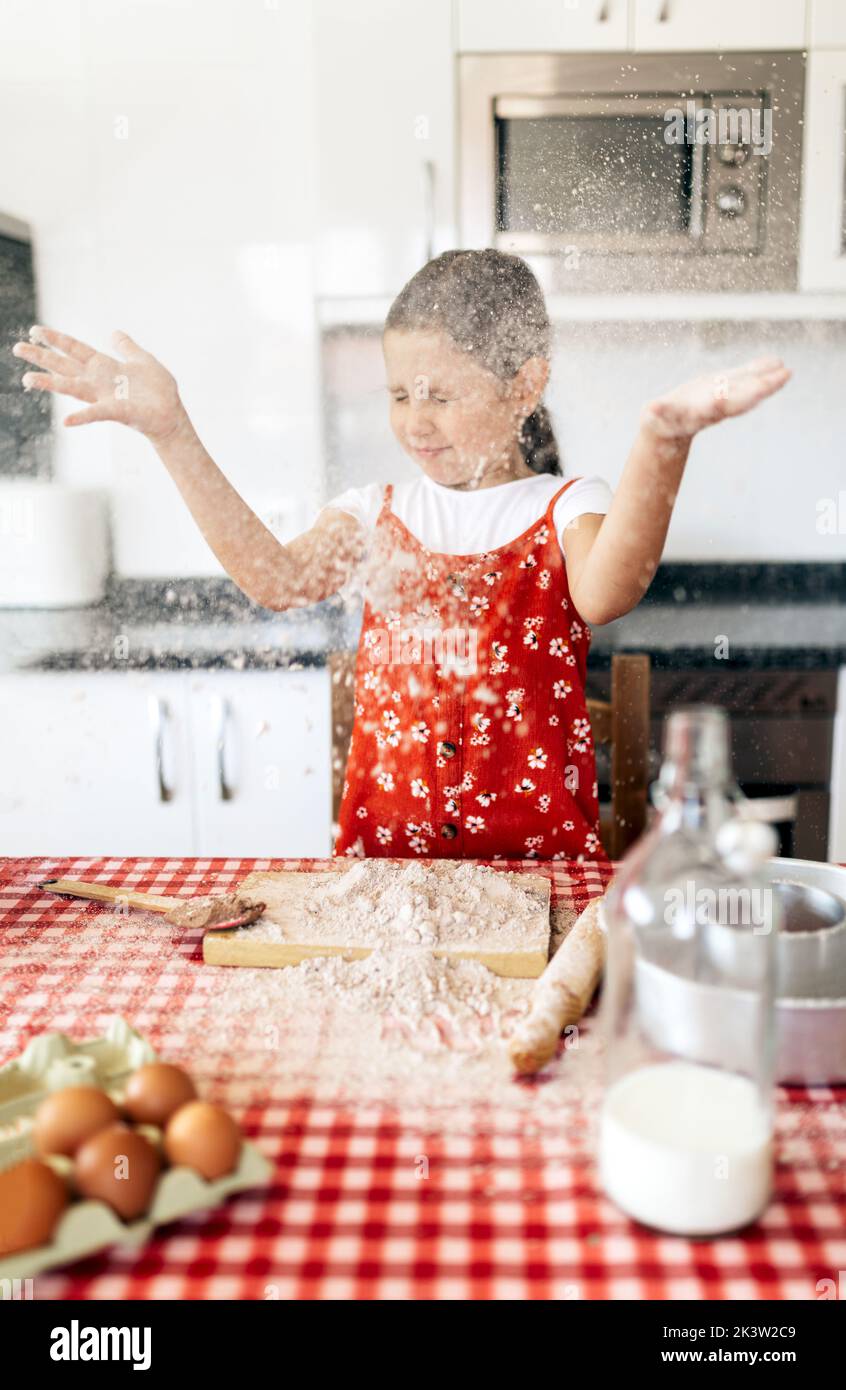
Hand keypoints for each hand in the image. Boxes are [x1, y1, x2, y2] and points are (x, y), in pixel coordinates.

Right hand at [12, 326, 188, 444]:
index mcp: (105, 367)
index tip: (35, 330)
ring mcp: (105, 398)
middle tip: (17, 348)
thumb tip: (114, 332)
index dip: (57, 340)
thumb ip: (127, 347)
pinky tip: (66, 421)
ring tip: (27, 379)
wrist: (172, 415)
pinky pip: (96, 414)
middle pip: (65, 367)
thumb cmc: (159, 391)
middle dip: (42, 357)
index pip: (75, 350)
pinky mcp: (116, 411)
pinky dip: (82, 417)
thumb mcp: (143, 360)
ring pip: (72, 388)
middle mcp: (99, 382)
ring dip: (50, 384)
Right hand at [641, 356, 790, 440]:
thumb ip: (657, 412)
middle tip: (785, 375)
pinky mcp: (725, 387)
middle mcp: (719, 406)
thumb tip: (652, 410)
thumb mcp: (656, 417)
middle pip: (744, 396)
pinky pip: (744, 378)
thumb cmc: (660, 422)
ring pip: (749, 388)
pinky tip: (775, 360)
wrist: (671, 427)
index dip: (740, 396)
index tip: (758, 391)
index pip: (721, 405)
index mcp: (703, 412)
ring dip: (769, 379)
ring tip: (787, 370)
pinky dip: (759, 369)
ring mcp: (725, 397)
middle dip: (763, 387)